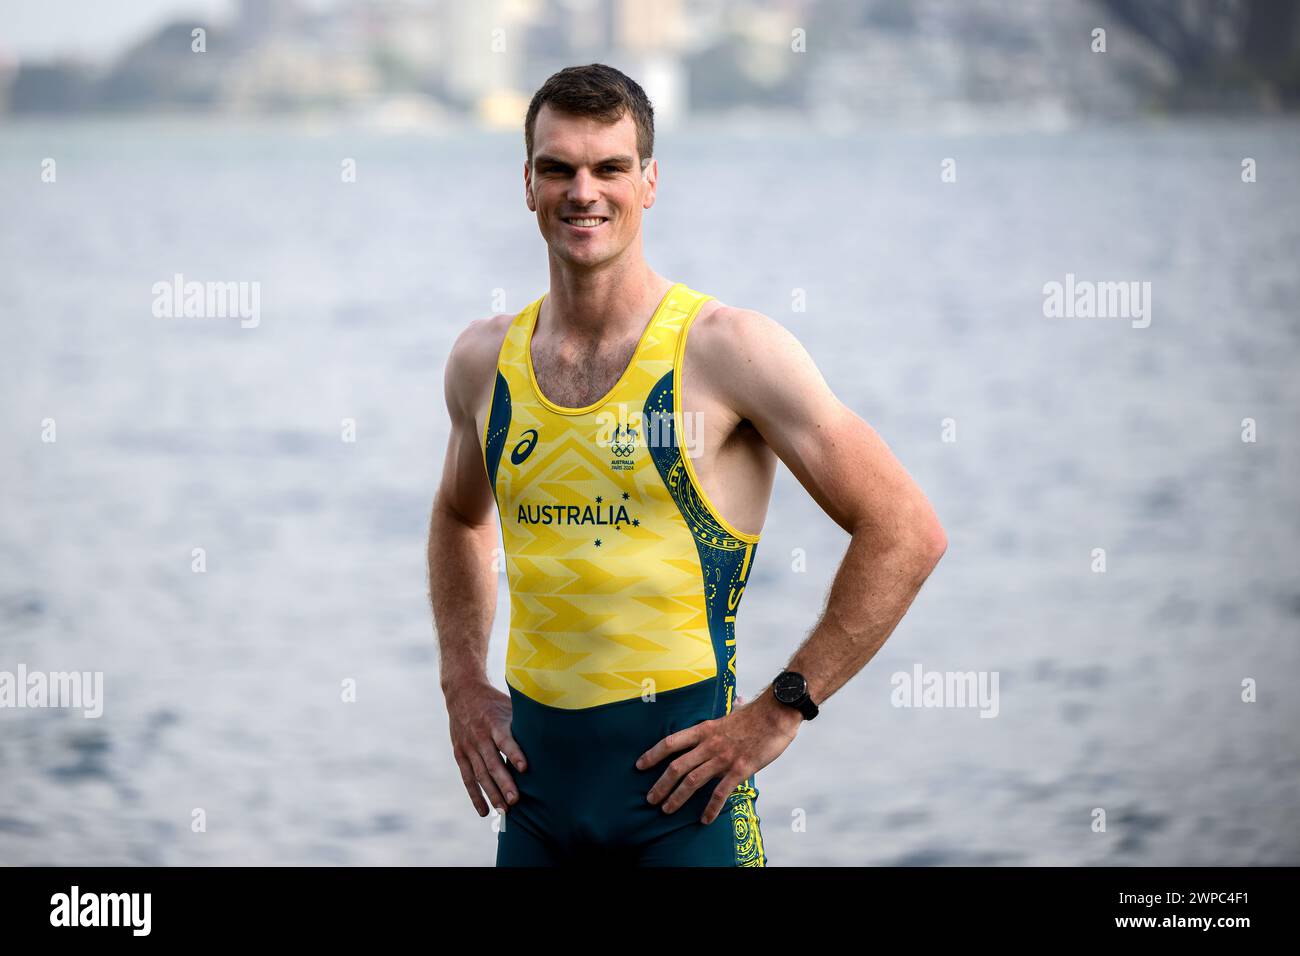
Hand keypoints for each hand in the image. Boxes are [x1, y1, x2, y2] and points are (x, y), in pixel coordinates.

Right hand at [445, 680, 526, 816]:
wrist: (462, 692)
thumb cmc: (495, 701)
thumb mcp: (510, 703)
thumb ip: (526, 719)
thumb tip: (556, 728)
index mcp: (494, 721)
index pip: (505, 739)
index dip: (514, 753)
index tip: (525, 768)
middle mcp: (479, 735)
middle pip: (492, 762)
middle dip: (503, 782)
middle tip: (515, 801)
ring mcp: (468, 746)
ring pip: (480, 774)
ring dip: (491, 793)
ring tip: (504, 810)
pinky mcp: (459, 754)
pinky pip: (467, 778)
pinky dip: (475, 796)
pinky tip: (485, 811)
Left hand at [636, 691, 801, 823]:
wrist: (777, 713)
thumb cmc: (756, 715)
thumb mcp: (730, 715)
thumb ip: (720, 722)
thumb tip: (728, 710)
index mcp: (704, 729)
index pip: (671, 742)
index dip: (653, 754)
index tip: (640, 765)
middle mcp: (709, 744)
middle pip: (676, 766)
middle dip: (660, 785)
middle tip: (650, 799)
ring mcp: (724, 758)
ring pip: (692, 781)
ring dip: (677, 798)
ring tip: (667, 810)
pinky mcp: (740, 769)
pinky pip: (720, 793)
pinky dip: (711, 808)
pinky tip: (704, 819)